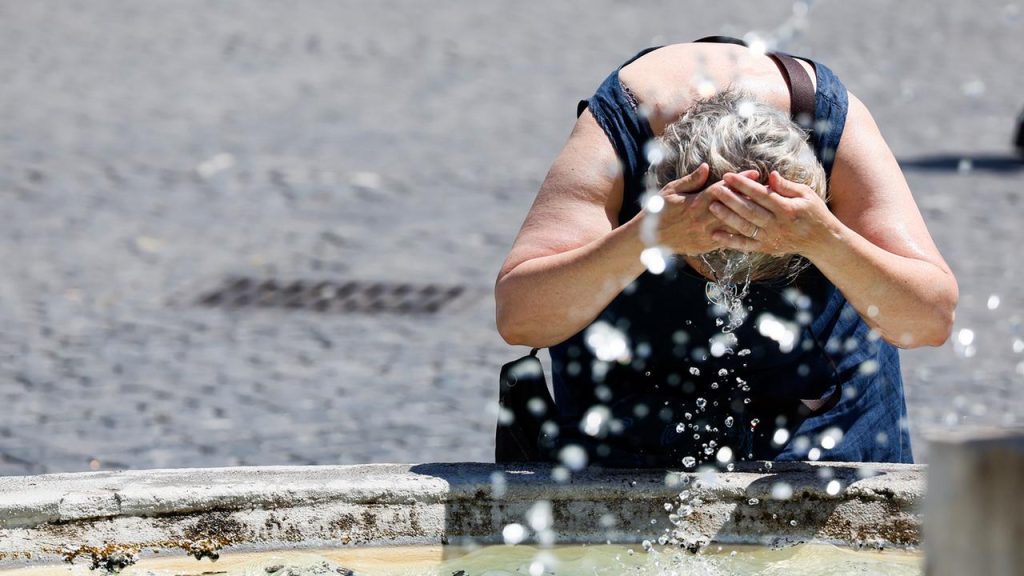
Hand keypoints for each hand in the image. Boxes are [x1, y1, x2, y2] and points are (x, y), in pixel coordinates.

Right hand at [648, 164, 759, 255]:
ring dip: (751, 216)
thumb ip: (691, 180)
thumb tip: (706, 167)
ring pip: (734, 224)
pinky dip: (742, 234)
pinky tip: (755, 229)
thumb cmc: (659, 212)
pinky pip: (729, 239)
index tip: (755, 174)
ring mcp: (707, 234)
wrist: (650, 240)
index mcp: (696, 203)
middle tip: (770, 190)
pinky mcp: (707, 246)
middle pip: (734, 207)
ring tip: (768, 209)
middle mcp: (704, 218)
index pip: (722, 189)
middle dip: (752, 198)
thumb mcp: (671, 191)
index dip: (740, 181)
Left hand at [707, 171, 837, 256]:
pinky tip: (715, 235)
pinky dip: (730, 241)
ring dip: (727, 218)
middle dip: (730, 199)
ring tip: (712, 207)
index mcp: (786, 209)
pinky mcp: (766, 248)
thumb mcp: (806, 194)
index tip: (728, 176)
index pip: (760, 194)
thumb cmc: (814, 212)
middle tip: (715, 189)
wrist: (821, 240)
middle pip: (749, 210)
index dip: (743, 185)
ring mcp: (770, 238)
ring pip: (744, 227)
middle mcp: (777, 224)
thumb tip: (771, 175)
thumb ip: (786, 186)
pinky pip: (745, 245)